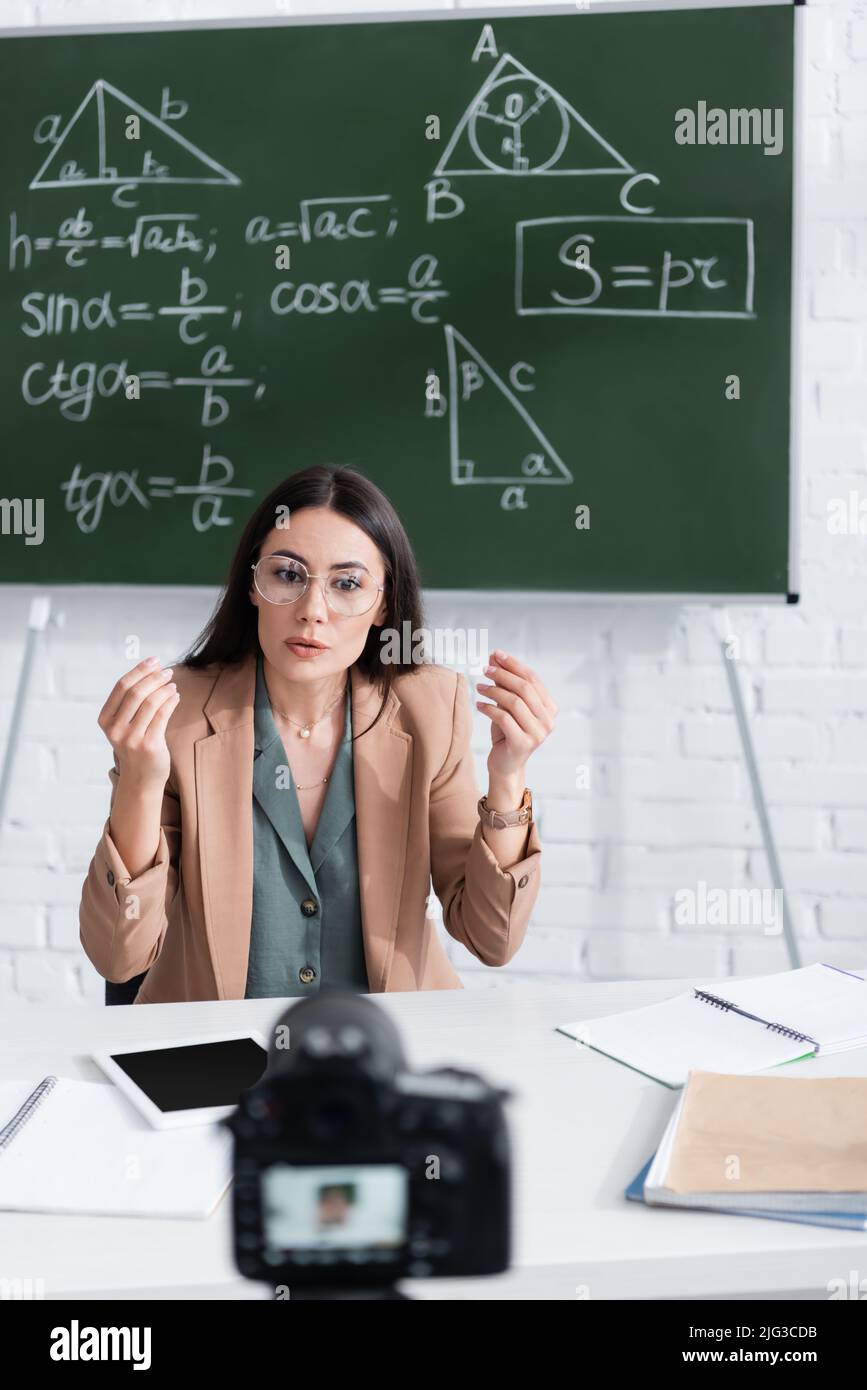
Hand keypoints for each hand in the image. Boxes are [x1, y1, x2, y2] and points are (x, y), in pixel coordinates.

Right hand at [98, 656, 178, 788]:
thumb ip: (131, 702)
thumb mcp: (124, 724)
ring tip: (173, 685)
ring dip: (165, 689)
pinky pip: (162, 715)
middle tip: (168, 672)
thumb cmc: (135, 744)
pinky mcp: (148, 745)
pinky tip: (176, 696)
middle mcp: (115, 729)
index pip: (121, 686)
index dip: (139, 670)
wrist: (141, 779)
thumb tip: (152, 670)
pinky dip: (171, 701)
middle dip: (154, 677)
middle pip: (136, 692)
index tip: (154, 661)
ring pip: (151, 702)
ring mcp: (131, 738)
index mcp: (105, 719)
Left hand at [475, 650, 556, 785]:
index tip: (495, 654)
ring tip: (479, 687)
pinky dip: (489, 708)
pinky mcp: (523, 743)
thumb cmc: (507, 733)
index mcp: (549, 708)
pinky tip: (478, 704)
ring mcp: (538, 733)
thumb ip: (504, 684)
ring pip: (515, 702)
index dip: (514, 665)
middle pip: (525, 688)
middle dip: (503, 675)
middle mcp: (548, 720)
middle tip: (485, 669)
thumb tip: (494, 657)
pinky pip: (504, 718)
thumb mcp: (506, 706)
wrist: (505, 765)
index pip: (533, 679)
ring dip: (494, 691)